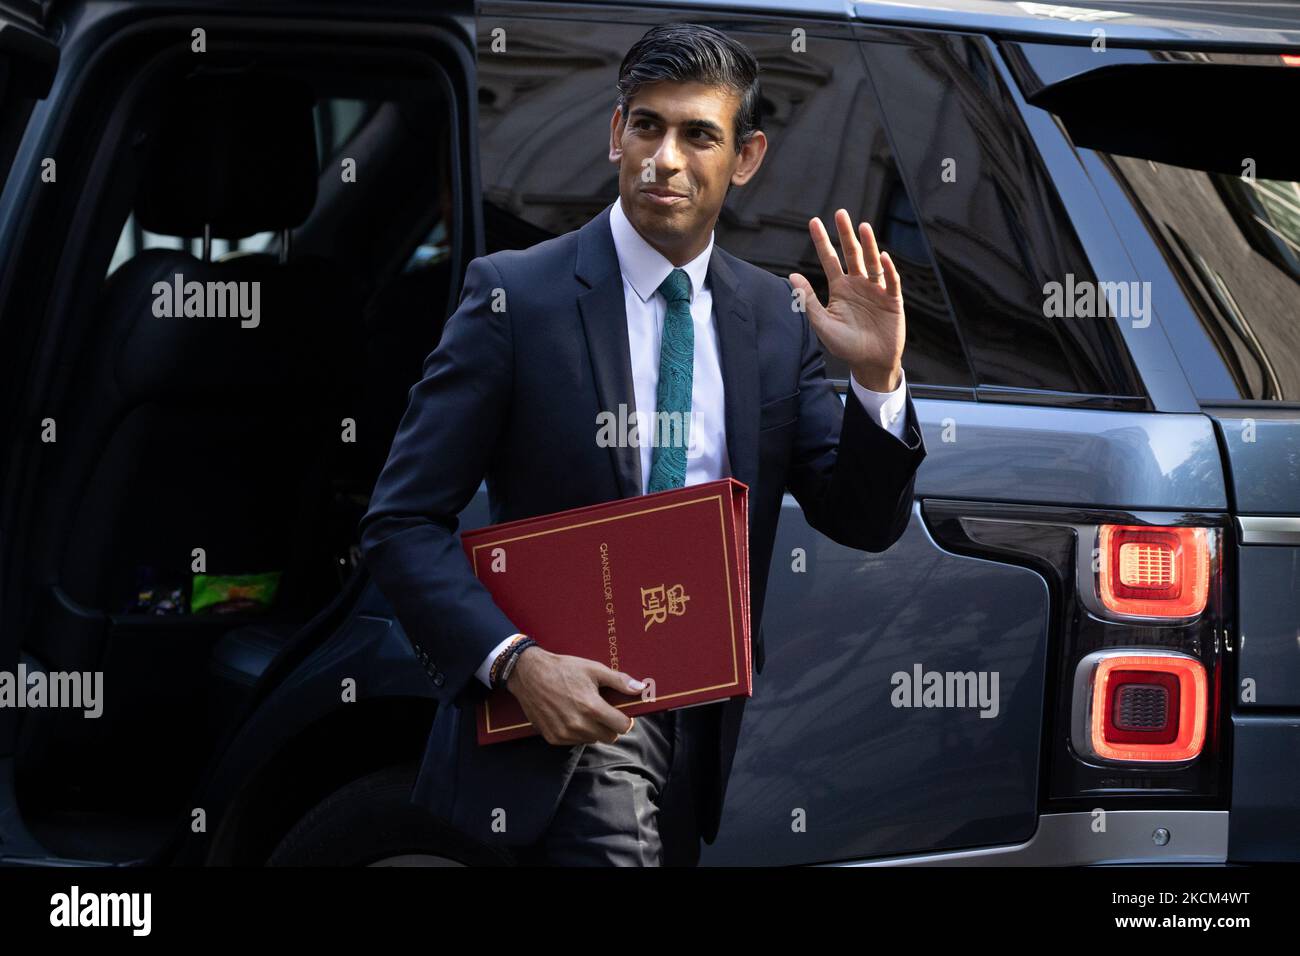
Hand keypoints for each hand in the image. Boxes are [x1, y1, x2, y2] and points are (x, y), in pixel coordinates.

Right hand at [505, 646, 644, 745]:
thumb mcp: (593, 669)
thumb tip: (641, 688)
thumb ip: (619, 681)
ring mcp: (564, 734)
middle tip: (602, 710)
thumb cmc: (563, 669)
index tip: (622, 713)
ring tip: (584, 710)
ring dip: (594, 730)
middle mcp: (579, 725)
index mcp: (592, 708)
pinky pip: (574, 742)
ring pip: (592, 740)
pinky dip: (577, 732)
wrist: (528, 673)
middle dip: (610, 725)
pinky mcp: (553, 738)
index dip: (626, 720)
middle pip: (609, 737)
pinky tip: (570, 715)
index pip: (623, 727)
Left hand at [790, 209, 904, 391]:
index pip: (830, 259)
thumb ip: (807, 300)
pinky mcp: (892, 300)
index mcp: (840, 288)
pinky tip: (883, 257)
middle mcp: (858, 284)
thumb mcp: (823, 324)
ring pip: (872, 262)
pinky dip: (887, 270)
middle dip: (846, 234)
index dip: (822, 241)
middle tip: (841, 213)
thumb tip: (791, 276)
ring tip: (863, 227)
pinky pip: (890, 281)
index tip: (814, 222)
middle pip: (852, 254)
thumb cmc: (846, 345)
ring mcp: (876, 290)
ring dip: (868, 245)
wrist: (870, 363)